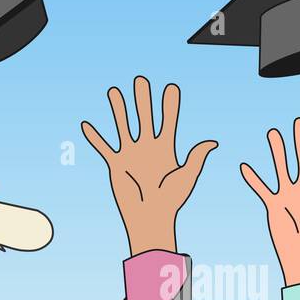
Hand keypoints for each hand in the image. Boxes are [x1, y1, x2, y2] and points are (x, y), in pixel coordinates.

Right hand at [81, 76, 216, 255]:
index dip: (170, 105)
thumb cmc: (171, 200)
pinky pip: (103, 147)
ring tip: (114, 91)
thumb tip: (212, 142)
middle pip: (144, 117)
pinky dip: (95, 137)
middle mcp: (147, 148)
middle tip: (140, 80)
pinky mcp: (116, 164)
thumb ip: (196, 157)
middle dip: (143, 99)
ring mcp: (130, 154)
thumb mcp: (187, 177)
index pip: (168, 122)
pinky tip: (86, 124)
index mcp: (166, 149)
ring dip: (119, 109)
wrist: (150, 218)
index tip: (171, 87)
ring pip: (123, 126)